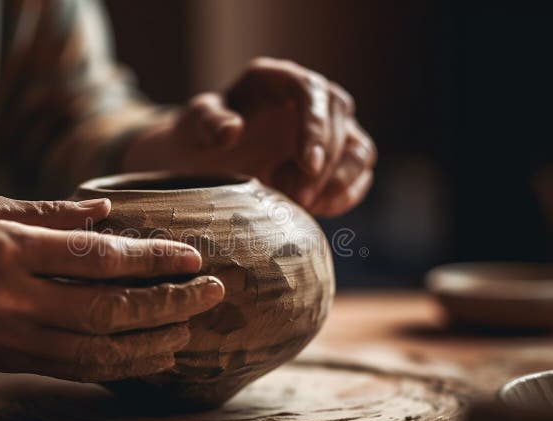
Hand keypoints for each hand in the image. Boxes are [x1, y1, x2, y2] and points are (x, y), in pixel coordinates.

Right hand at [0, 196, 224, 381]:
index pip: (95, 258)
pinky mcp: (11, 361)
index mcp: (9, 251)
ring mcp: (12, 338)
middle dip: (168, 302)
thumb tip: (110, 211)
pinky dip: (120, 367)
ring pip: (98, 350)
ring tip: (192, 327)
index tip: (192, 256)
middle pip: (108, 308)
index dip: (150, 258)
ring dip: (153, 341)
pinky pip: (75, 370)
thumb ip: (51, 214)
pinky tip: (153, 356)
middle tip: (212, 292)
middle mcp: (13, 300)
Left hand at [123, 57, 375, 216]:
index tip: (307, 164)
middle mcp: (308, 98)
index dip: (315, 126)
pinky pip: (359, 175)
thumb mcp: (193, 127)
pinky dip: (344, 195)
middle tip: (295, 196)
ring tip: (300, 203)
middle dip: (324, 162)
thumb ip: (208, 122)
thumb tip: (232, 130)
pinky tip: (314, 209)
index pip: (310, 90)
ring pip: (360, 149)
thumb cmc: (198, 139)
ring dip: (338, 181)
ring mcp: (327, 129)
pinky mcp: (335, 159)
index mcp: (275, 79)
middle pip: (340, 117)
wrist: (203, 165)